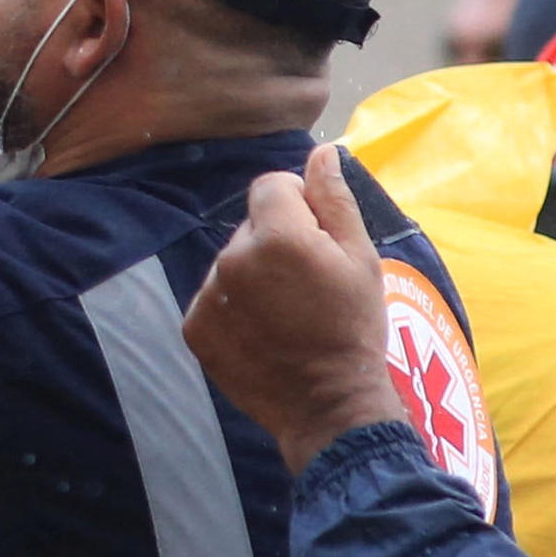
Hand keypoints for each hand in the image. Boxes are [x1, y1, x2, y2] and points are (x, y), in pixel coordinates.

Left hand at [181, 144, 408, 473]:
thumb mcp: (360, 258)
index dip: (300, 205)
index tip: (319, 241)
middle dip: (276, 240)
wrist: (327, 405)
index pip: (272, 185)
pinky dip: (233, 306)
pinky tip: (263, 331)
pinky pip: (212, 296)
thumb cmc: (353, 327)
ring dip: (253, 274)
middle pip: (250, 224)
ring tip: (287, 313)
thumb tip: (320, 150)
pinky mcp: (195, 326)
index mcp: (277, 235)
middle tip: (307, 284)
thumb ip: (334, 199)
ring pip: (231, 260)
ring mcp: (208, 295)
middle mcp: (232, 258)